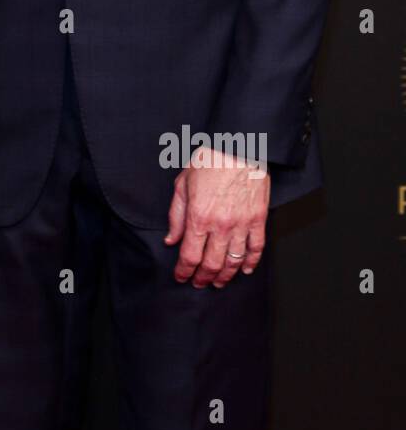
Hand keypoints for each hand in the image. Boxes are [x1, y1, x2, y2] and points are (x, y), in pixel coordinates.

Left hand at [165, 147, 268, 287]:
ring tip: (218, 281)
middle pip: (212, 264)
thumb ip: (176, 215)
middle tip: (199, 283)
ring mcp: (242, 224)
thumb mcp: (183, 184)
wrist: (238, 146)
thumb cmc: (209, 160)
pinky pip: (256, 248)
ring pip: (234, 261)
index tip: (181, 276)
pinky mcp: (258, 219)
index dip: (184, 271)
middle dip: (203, 278)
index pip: (190, 256)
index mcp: (199, 216)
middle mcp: (221, 225)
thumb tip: (171, 240)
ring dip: (225, 276)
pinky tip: (244, 270)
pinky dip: (250, 263)